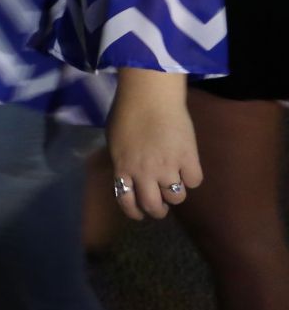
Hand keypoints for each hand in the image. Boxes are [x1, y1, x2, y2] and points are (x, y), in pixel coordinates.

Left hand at [106, 72, 201, 220]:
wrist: (150, 96)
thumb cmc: (127, 112)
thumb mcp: (114, 140)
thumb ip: (122, 160)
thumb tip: (127, 173)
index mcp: (123, 168)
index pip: (127, 202)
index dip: (135, 212)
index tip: (140, 213)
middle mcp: (144, 173)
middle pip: (154, 206)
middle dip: (158, 209)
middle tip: (161, 204)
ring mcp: (168, 167)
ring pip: (176, 197)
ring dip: (175, 193)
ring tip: (174, 182)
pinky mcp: (189, 159)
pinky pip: (194, 181)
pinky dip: (192, 177)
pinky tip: (188, 167)